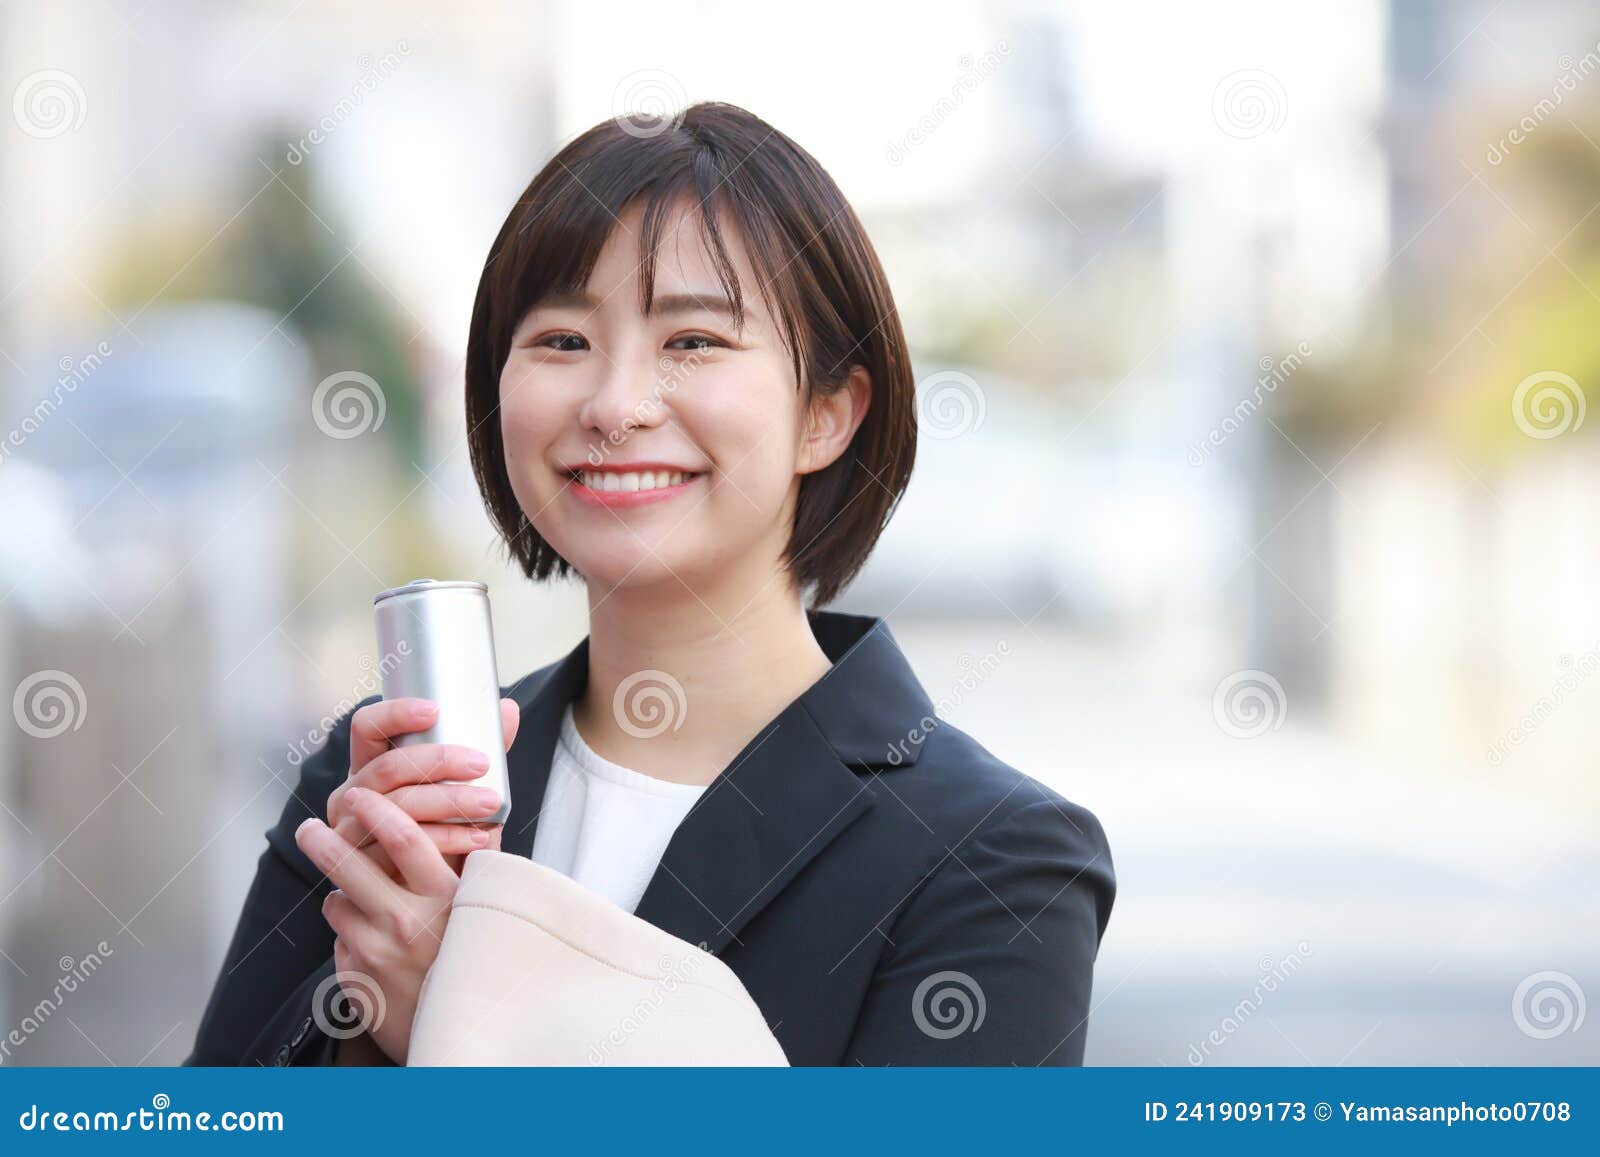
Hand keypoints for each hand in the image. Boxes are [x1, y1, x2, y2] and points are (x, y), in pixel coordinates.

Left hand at [295, 786, 488, 1063]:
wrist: (466, 1032)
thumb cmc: (482, 963)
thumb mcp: (487, 909)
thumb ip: (475, 865)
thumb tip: (476, 816)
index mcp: (446, 898)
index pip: (403, 836)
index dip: (376, 808)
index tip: (359, 794)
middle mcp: (407, 922)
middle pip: (347, 863)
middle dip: (321, 838)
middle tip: (310, 826)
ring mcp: (376, 954)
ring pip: (336, 902)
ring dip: (345, 897)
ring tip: (366, 904)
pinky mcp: (355, 980)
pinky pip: (340, 942)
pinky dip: (352, 936)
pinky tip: (377, 945)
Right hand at [326, 697, 520, 875]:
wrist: (426, 890)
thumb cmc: (437, 827)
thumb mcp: (450, 787)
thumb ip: (473, 752)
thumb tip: (508, 710)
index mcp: (368, 766)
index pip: (367, 727)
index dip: (395, 714)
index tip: (434, 711)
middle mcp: (352, 794)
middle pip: (387, 767)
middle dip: (438, 761)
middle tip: (481, 763)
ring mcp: (351, 830)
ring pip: (397, 807)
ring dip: (449, 801)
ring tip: (490, 803)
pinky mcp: (363, 864)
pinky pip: (404, 844)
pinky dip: (447, 837)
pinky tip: (476, 836)